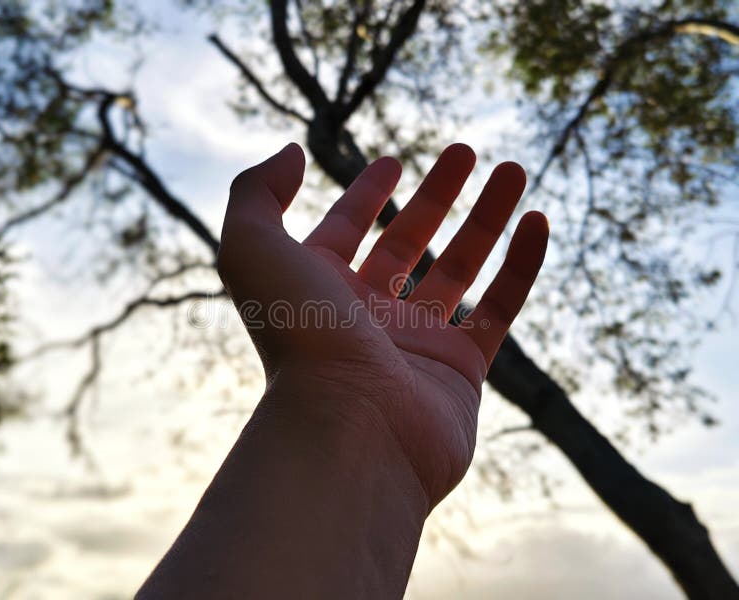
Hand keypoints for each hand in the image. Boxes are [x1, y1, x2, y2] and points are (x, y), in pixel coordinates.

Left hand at [217, 142, 547, 506]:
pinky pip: (499, 310)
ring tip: (514, 170)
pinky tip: (539, 222)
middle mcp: (365, 317)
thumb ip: (256, 193)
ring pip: (460, 269)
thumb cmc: (299, 337)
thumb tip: (290, 153)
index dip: (366, 194)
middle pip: (408, 243)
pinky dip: (522, 266)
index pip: (346, 230)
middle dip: (437, 196)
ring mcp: (416, 344)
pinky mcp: (461, 370)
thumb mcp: (253, 249)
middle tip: (466, 151)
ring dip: (488, 219)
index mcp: (318, 290)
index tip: (393, 161)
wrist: (350, 430)